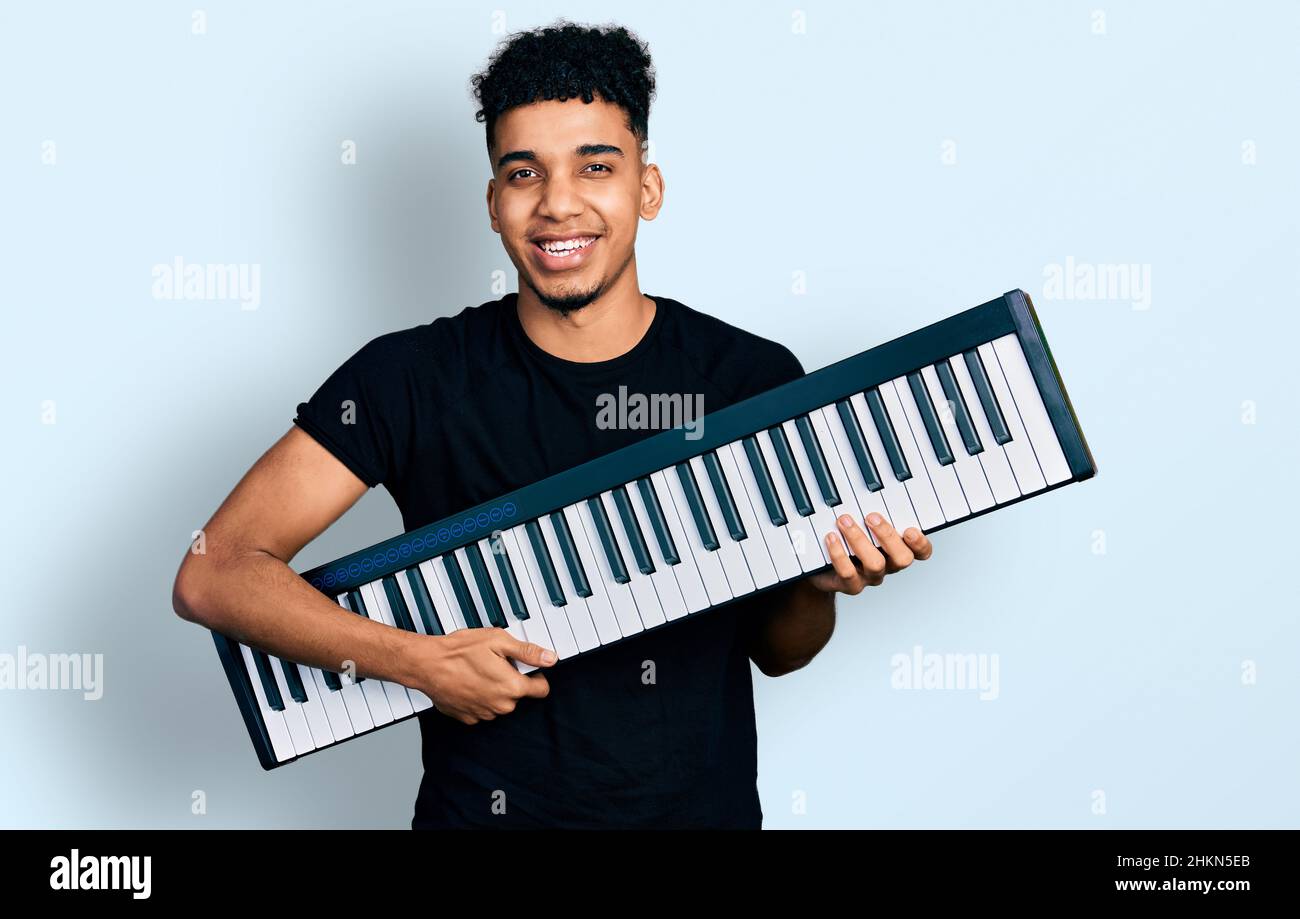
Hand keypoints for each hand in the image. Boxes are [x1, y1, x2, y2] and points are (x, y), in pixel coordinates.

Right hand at [408, 628, 554, 724]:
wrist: (427, 664)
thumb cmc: (459, 652)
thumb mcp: (498, 641)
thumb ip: (528, 652)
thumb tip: (550, 658)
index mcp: (512, 687)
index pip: (541, 690)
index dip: (536, 675)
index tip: (526, 667)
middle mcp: (501, 706)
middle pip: (518, 695)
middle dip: (512, 680)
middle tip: (496, 663)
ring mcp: (484, 714)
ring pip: (500, 702)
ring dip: (495, 689)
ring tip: (479, 671)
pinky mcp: (468, 717)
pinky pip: (483, 708)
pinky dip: (479, 697)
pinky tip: (469, 682)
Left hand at [808, 512, 932, 595]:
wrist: (823, 566)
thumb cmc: (847, 539)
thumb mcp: (862, 524)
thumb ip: (872, 512)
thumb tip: (871, 488)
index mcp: (896, 549)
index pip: (921, 552)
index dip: (920, 544)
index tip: (909, 529)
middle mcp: (888, 564)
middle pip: (902, 559)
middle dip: (888, 535)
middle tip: (871, 516)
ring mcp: (869, 577)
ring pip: (875, 564)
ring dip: (860, 539)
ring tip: (844, 521)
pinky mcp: (849, 584)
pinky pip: (848, 573)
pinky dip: (839, 554)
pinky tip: (831, 537)